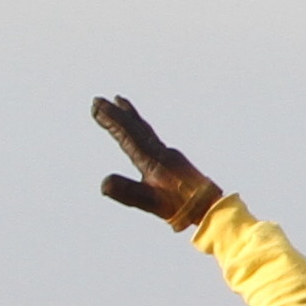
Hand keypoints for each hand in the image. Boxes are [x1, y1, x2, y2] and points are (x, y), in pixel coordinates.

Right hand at [94, 95, 227, 229]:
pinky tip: (141, 132)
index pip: (126, 134)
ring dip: (130, 116)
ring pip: (144, 129)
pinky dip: (141, 128)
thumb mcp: (151, 201)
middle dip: (116, 113)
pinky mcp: (173, 160)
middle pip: (134, 126)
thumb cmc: (181, 205)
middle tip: (98, 100)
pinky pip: (152, 136)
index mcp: (152, 158)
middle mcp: (160, 150)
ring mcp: (168, 154)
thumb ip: (127, 192)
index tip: (96, 106)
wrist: (210, 206)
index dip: (110, 120)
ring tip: (120, 103)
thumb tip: (103, 183)